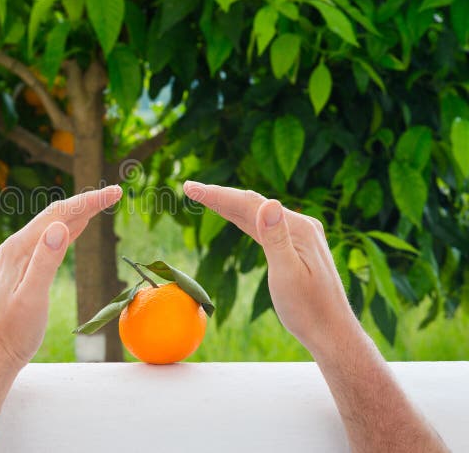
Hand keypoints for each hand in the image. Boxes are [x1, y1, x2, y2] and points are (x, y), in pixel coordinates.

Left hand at [0, 185, 122, 370]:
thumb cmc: (14, 332)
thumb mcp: (32, 298)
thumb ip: (45, 262)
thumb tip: (60, 227)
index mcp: (19, 248)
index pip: (59, 215)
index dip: (88, 201)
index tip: (115, 193)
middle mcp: (17, 246)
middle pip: (56, 214)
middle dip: (87, 201)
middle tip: (116, 193)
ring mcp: (19, 255)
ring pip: (53, 225)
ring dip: (79, 212)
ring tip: (104, 201)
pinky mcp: (23, 265)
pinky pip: (50, 239)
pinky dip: (69, 228)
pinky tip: (79, 226)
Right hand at [183, 181, 359, 355]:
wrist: (332, 333)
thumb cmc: (309, 310)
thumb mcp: (288, 275)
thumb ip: (276, 238)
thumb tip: (268, 202)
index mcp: (298, 229)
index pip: (249, 204)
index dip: (217, 195)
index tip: (190, 187)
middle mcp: (300, 225)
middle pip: (252, 204)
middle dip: (219, 195)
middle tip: (189, 187)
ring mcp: (299, 235)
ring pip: (257, 214)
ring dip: (229, 205)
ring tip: (203, 196)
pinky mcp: (296, 247)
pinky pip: (263, 227)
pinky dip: (243, 219)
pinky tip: (234, 215)